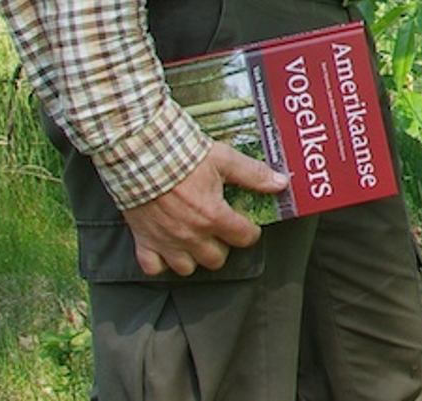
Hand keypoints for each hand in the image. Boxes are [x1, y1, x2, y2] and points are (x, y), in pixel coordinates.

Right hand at [120, 142, 287, 276]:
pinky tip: (167, 247)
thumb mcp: (223, 159)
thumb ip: (253, 174)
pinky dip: (161, 262)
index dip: (250, 232)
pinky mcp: (144, 241)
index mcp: (213, 216)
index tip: (247, 225)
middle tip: (221, 231)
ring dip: (194, 257)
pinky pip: (154, 267)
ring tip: (196, 240)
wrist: (140, 153)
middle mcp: (191, 235)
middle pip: (216, 259)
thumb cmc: (181, 155)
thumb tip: (280, 182)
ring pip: (187, 268)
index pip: (244, 238)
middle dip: (223, 246)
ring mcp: (166, 242)